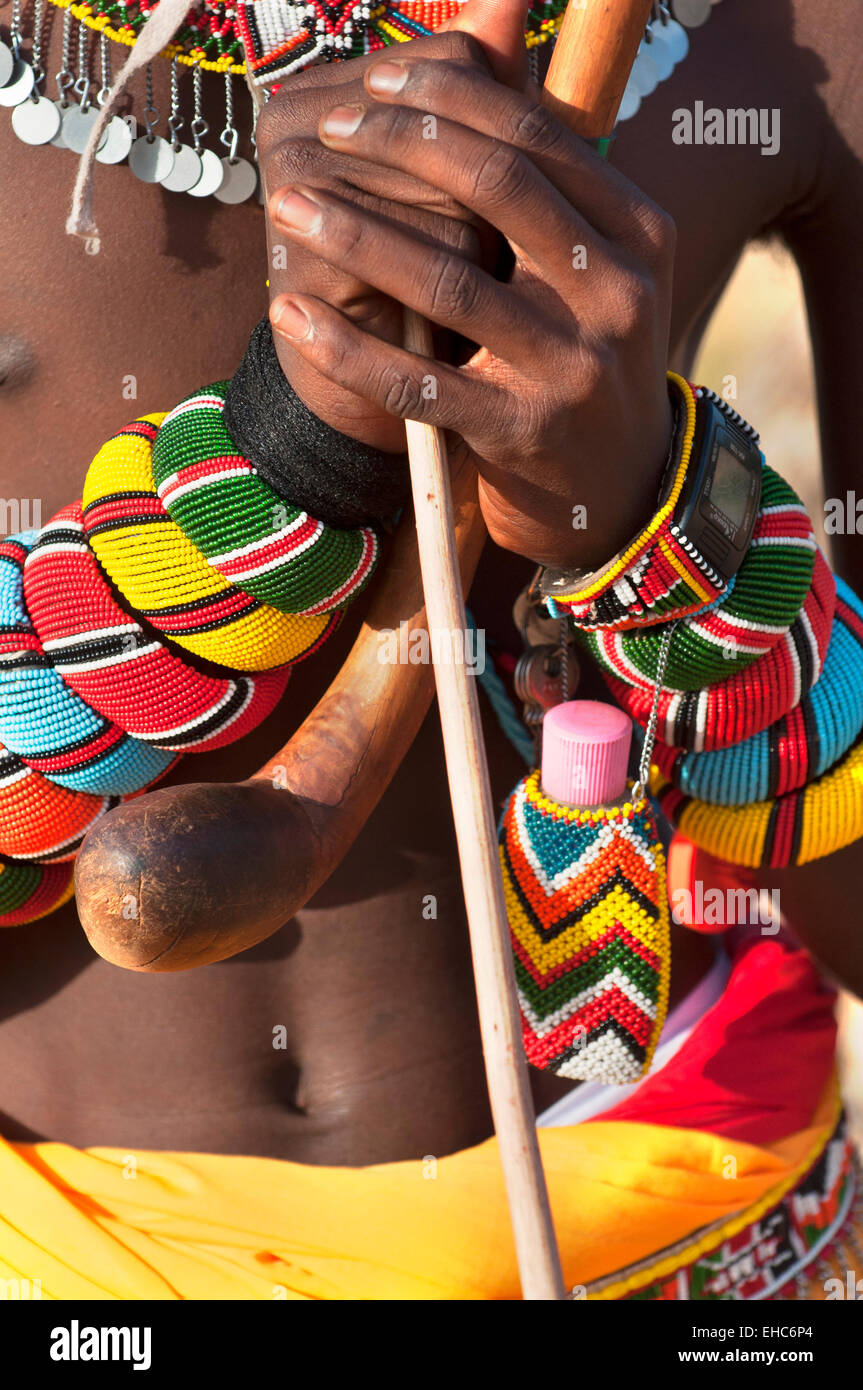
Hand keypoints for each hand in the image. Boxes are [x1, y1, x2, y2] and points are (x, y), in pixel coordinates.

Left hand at [260, 2, 675, 567]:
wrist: (623, 485)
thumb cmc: (588, 355)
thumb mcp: (601, 266)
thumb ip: (548, 183)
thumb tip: (481, 50)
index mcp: (638, 231)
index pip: (536, 136)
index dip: (450, 97)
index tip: (379, 80)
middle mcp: (617, 292)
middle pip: (497, 188)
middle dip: (402, 145)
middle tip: (331, 129)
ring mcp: (571, 367)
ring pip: (450, 281)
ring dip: (356, 235)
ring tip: (289, 205)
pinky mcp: (521, 431)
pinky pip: (418, 383)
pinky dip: (347, 348)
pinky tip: (292, 314)